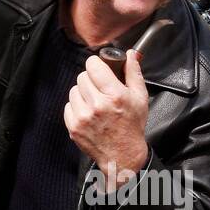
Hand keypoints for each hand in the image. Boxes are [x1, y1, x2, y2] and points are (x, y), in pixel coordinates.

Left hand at [64, 49, 149, 190]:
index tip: (99, 70)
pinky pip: (68, 106)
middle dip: (91, 80)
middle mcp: (97, 105)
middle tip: (100, 89)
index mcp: (114, 95)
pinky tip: (88, 113)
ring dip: (83, 93)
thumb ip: (134, 72)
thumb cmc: (132, 127)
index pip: (93, 65)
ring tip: (94, 102)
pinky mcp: (74, 127)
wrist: (123, 156)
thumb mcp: (140, 97)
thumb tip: (130, 54)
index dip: (96, 65)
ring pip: (74, 90)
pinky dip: (76, 107)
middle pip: (82, 76)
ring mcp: (83, 117)